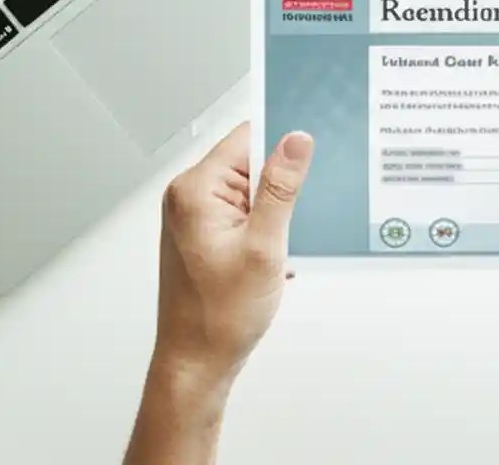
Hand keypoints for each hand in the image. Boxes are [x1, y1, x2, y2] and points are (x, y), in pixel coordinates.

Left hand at [153, 124, 314, 384]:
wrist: (197, 361)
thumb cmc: (219, 316)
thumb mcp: (264, 247)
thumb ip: (281, 188)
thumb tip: (296, 141)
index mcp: (196, 190)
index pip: (247, 137)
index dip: (282, 142)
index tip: (310, 153)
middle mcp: (188, 197)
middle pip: (249, 162)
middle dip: (280, 185)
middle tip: (290, 220)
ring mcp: (194, 216)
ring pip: (250, 190)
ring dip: (274, 212)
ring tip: (275, 246)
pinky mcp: (203, 234)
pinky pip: (243, 213)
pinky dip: (264, 229)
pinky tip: (270, 257)